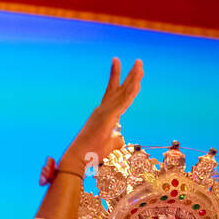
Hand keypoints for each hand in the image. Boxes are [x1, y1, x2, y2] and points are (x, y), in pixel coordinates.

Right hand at [66, 56, 143, 170]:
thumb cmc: (91, 152)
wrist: (79, 156)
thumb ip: (116, 140)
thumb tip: (121, 138)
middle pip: (120, 88)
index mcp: (104, 113)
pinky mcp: (107, 117)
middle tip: (139, 62)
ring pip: (123, 92)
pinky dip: (130, 92)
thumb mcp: (108, 145)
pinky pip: (122, 102)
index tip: (117, 62)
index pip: (113, 92)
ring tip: (140, 65)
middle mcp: (104, 108)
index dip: (118, 78)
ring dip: (133, 78)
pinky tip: (137, 83)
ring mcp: (105, 111)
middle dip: (130, 75)